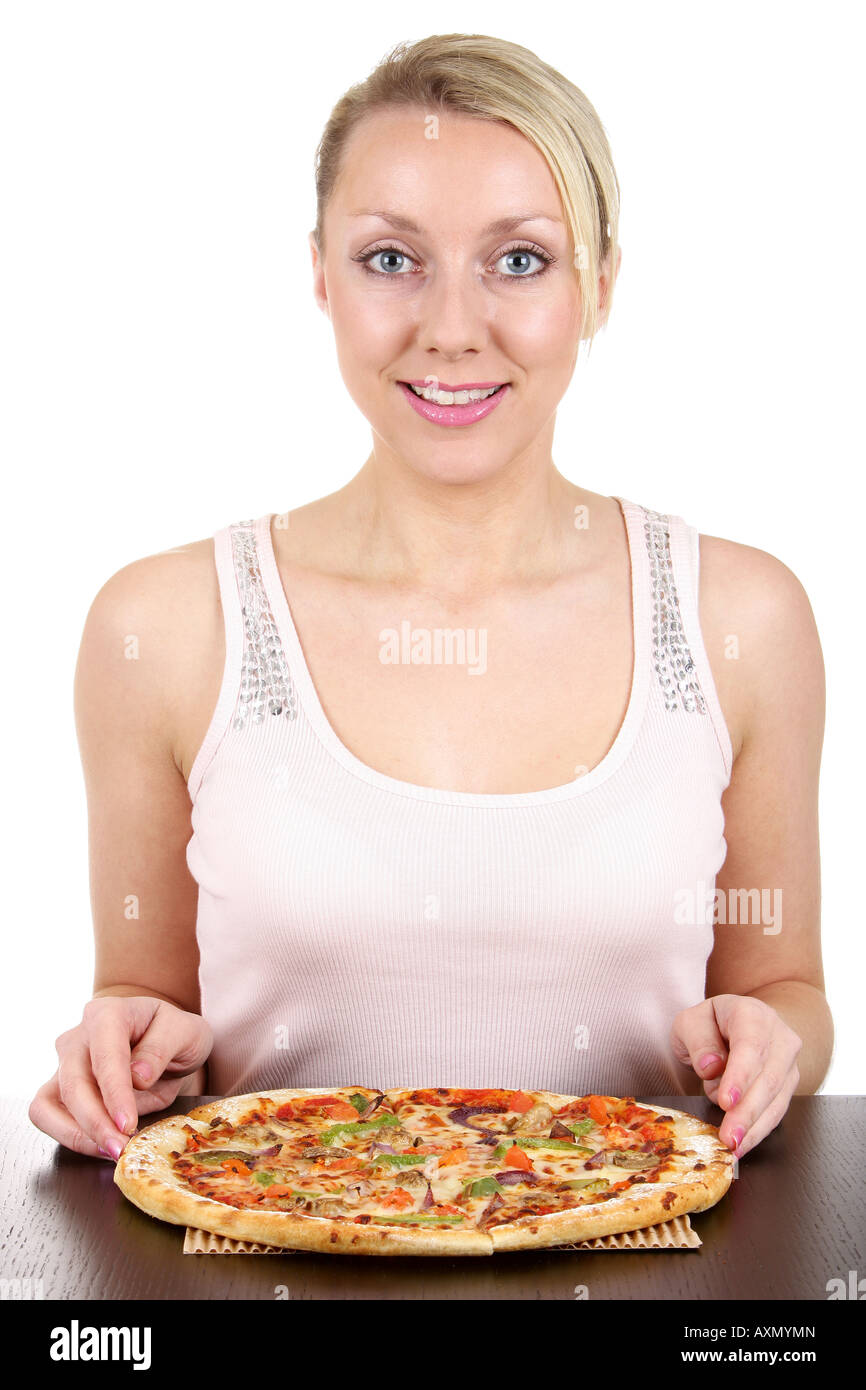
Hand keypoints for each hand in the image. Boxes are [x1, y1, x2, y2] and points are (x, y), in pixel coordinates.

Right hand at [29, 996, 212, 1159]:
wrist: (164, 1042)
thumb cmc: (174, 1034)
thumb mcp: (187, 1032)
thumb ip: (162, 1048)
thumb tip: (137, 1077)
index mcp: (109, 1013)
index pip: (105, 1055)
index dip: (114, 1092)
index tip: (128, 1123)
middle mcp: (79, 1036)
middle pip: (73, 1084)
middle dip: (95, 1122)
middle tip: (121, 1149)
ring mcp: (64, 1062)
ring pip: (49, 1103)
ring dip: (78, 1134)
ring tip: (111, 1151)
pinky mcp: (58, 1086)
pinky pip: (46, 1116)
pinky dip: (69, 1136)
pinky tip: (99, 1147)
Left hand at [669, 993, 801, 1157]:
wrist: (741, 1023)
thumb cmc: (712, 1024)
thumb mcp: (691, 1022)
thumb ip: (698, 1040)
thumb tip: (711, 1067)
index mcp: (752, 1014)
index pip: (750, 1045)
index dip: (740, 1075)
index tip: (725, 1101)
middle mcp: (779, 1036)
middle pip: (767, 1077)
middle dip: (747, 1111)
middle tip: (728, 1137)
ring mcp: (788, 1062)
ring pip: (777, 1098)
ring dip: (755, 1126)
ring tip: (733, 1146)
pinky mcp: (788, 1084)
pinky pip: (777, 1110)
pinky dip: (760, 1130)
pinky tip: (744, 1144)